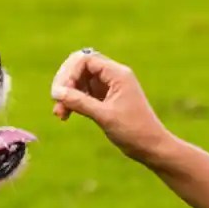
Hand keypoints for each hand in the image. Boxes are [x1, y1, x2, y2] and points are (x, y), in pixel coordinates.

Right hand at [50, 50, 169, 161]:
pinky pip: (84, 93)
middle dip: (66, 84)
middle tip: (56, 102)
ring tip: (60, 114)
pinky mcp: (106, 99)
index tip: (59, 94)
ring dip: (68, 94)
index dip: (68, 74)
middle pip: (81, 67)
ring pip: (81, 81)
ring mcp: (110, 87)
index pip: (85, 60)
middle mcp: (114, 76)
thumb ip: (80, 102)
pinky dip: (74, 101)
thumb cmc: (134, 131)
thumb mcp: (104, 116)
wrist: (152, 147)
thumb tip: (57, 92)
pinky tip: (66, 115)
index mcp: (118, 74)